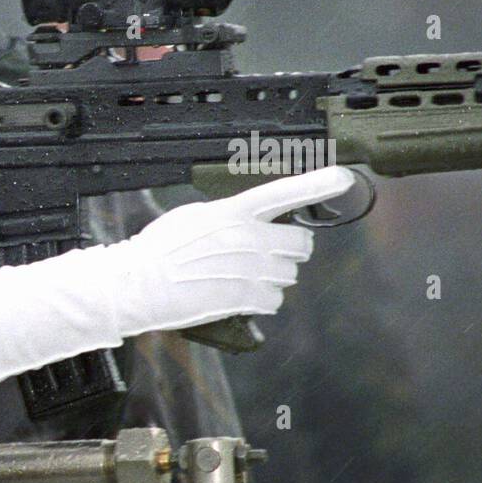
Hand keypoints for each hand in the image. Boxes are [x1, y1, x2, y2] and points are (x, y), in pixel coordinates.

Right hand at [0, 166, 355, 385]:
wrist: (137, 284)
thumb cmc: (158, 252)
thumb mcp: (192, 218)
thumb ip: (228, 217)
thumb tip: (251, 222)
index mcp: (232, 212)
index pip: (282, 193)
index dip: (317, 185)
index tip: (343, 178)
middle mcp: (246, 238)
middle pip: (298, 244)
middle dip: (286, 253)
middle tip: (262, 258)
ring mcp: (247, 269)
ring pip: (288, 275)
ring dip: (271, 279)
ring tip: (240, 280)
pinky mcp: (243, 298)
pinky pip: (273, 301)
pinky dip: (259, 304)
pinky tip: (237, 299)